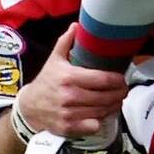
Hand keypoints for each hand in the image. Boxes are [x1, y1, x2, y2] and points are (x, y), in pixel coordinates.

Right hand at [13, 25, 127, 137]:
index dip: (117, 80)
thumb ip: (66, 42)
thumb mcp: (54, 59)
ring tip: (118, 99)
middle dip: (119, 93)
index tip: (122, 79)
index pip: (102, 79)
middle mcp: (69, 96)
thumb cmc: (46, 82)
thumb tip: (76, 25)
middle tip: (124, 89)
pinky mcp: (67, 128)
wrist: (29, 108)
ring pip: (101, 111)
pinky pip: (92, 126)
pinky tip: (104, 113)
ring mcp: (68, 114)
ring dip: (113, 105)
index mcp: (69, 77)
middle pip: (105, 96)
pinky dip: (101, 120)